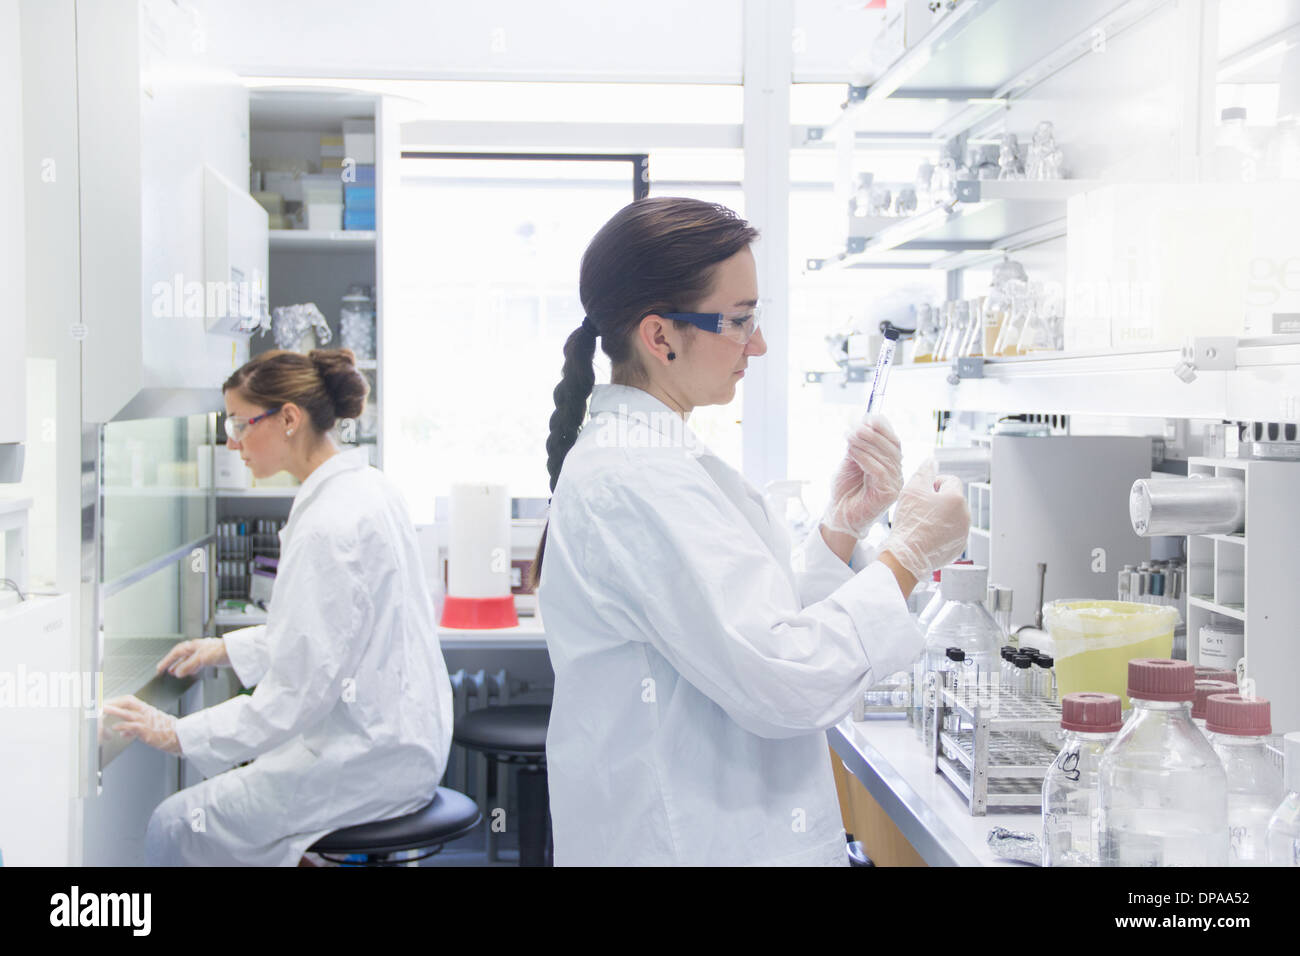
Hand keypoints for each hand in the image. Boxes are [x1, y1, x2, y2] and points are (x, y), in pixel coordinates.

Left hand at [103, 696, 181, 754]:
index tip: (106, 702)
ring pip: (127, 713)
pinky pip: (132, 726)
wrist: (178, 735)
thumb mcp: (149, 725)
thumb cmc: (165, 730)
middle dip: (113, 702)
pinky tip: (115, 728)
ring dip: (114, 711)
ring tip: (103, 711)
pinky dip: (123, 726)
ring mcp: (146, 720)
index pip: (129, 700)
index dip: (116, 700)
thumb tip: (123, 733)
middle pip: (127, 703)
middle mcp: (145, 712)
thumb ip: (134, 728)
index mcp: (146, 709)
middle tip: (101, 704)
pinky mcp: (146, 730)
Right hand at [157, 637, 227, 677]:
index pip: (175, 653)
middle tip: (165, 671)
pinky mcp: (210, 658)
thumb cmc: (220, 650)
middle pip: (180, 656)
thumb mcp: (201, 658)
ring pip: (188, 660)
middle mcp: (196, 648)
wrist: (235, 651)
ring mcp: (203, 652)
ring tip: (174, 674)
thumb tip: (177, 672)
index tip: (159, 668)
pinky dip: (191, 668)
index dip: (167, 661)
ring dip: (181, 667)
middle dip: (172, 663)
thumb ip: (188, 665)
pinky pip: (196, 663)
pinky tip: (190, 673)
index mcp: (192, 646)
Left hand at [820, 413, 903, 538]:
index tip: (868, 417)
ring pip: (886, 457)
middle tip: (855, 428)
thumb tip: (861, 423)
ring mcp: (895, 484)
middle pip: (892, 446)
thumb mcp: (850, 461)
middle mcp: (896, 473)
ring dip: (866, 444)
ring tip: (849, 438)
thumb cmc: (844, 491)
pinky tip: (851, 453)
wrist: (838, 516)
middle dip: (873, 434)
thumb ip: (858, 445)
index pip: (893, 441)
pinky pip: (880, 470)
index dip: (883, 427)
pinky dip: (865, 458)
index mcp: (890, 463)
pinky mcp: (889, 494)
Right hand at [881, 459, 969, 578]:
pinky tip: (926, 535)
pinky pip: (952, 533)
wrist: (906, 556)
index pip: (950, 480)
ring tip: (921, 523)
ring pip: (953, 516)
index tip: (923, 492)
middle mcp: (965, 515)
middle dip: (938, 500)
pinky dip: (942, 532)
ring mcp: (963, 533)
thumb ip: (924, 472)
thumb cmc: (909, 524)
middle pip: (952, 499)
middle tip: (919, 508)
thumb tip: (931, 462)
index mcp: (956, 499)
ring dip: (940, 516)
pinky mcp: (958, 547)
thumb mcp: (911, 490)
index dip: (935, 483)